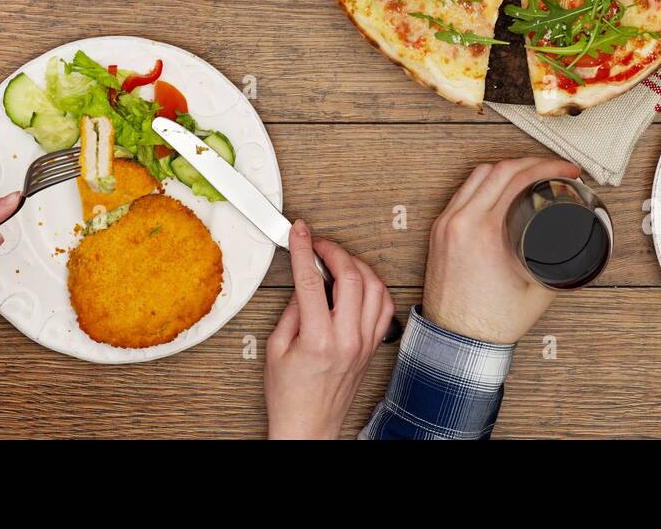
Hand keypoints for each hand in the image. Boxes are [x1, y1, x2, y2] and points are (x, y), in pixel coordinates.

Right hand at [265, 221, 393, 438]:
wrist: (310, 427)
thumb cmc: (290, 397)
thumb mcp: (276, 349)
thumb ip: (291, 310)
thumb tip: (305, 281)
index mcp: (318, 339)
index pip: (311, 280)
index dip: (304, 249)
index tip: (299, 233)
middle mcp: (347, 339)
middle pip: (350, 275)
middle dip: (333, 249)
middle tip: (318, 242)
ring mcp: (365, 342)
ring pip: (375, 286)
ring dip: (356, 264)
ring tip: (338, 259)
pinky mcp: (373, 347)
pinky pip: (385, 306)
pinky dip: (375, 285)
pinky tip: (360, 281)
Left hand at [423, 156, 579, 343]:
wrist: (456, 341)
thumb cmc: (491, 322)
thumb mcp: (539, 285)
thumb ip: (561, 259)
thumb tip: (580, 237)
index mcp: (484, 231)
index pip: (518, 177)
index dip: (549, 166)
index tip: (568, 170)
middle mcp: (460, 221)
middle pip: (499, 168)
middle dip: (532, 161)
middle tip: (554, 168)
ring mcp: (446, 224)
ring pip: (477, 175)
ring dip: (507, 167)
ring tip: (530, 172)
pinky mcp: (439, 230)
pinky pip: (462, 191)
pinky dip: (485, 182)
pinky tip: (500, 185)